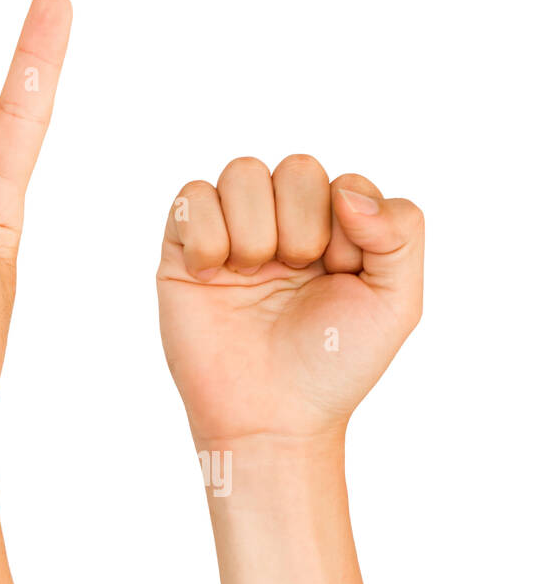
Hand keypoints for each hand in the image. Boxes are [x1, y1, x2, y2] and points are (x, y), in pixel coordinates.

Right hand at [157, 156, 423, 447]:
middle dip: (302, 226)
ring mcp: (231, 233)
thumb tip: (346, 190)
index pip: (343, 181)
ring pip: (242, 172)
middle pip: (295, 168)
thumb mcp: (395, 302)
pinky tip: (213, 277)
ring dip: (254, 229)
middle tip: (294, 275)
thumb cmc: (331, 365)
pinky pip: (191, 198)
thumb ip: (400, 233)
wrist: (270, 416)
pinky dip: (206, 235)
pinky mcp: (183, 249)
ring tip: (251, 275)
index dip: (346, 228)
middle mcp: (281, 223)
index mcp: (334, 230)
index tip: (340, 277)